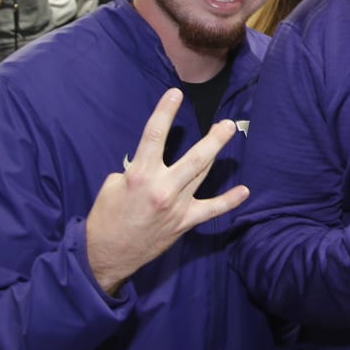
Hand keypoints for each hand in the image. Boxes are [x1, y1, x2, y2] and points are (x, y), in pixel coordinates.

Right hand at [84, 89, 249, 295]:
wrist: (106, 255)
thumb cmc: (106, 217)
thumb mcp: (112, 186)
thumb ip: (134, 170)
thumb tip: (149, 163)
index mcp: (139, 176)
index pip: (154, 136)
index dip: (165, 113)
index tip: (175, 94)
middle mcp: (162, 189)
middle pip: (194, 158)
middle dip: (213, 139)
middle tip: (226, 123)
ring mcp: (177, 206)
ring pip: (202, 175)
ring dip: (218, 155)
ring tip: (227, 134)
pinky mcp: (184, 222)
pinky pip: (211, 210)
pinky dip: (228, 201)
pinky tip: (244, 191)